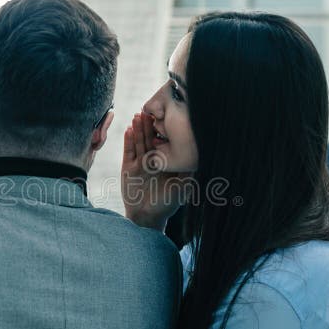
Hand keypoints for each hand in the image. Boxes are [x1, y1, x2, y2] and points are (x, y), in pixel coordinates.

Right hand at [121, 112, 192, 230]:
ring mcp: (140, 162)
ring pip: (139, 142)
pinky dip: (128, 141)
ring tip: (137, 116)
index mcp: (165, 161)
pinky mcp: (128, 167)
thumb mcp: (183, 186)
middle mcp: (152, 159)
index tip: (165, 117)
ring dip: (138, 129)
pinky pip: (128, 152)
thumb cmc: (168, 203)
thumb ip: (189, 172)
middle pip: (150, 138)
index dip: (164, 130)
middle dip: (149, 125)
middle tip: (148, 110)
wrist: (147, 217)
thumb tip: (200, 156)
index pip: (164, 142)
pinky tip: (128, 130)